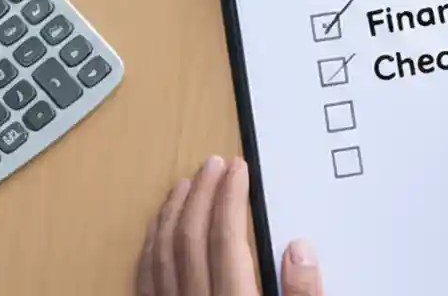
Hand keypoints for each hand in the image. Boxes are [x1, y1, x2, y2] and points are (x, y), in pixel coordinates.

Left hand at [137, 156, 324, 295]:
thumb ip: (302, 294)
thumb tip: (300, 249)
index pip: (227, 239)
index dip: (231, 198)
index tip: (238, 170)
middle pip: (191, 239)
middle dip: (203, 195)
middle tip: (213, 165)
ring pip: (163, 255)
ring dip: (174, 213)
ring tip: (186, 184)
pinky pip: (145, 278)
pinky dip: (152, 247)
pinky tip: (158, 228)